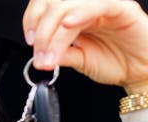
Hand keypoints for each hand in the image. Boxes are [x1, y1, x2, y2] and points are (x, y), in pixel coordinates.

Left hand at [24, 0, 147, 92]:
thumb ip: (59, 54)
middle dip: (40, 31)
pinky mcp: (122, 8)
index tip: (29, 42)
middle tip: (40, 55)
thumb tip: (37, 57)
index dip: (31, 19)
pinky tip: (68, 27)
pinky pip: (99, 5)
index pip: (46, 4)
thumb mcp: (78, 59)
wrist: (141, 71)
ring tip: (50, 56)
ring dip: (53, 32)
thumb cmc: (114, 61)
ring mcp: (103, 6)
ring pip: (68, 5)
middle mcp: (86, 7)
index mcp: (73, 14)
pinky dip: (79, 15)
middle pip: (53, 3)